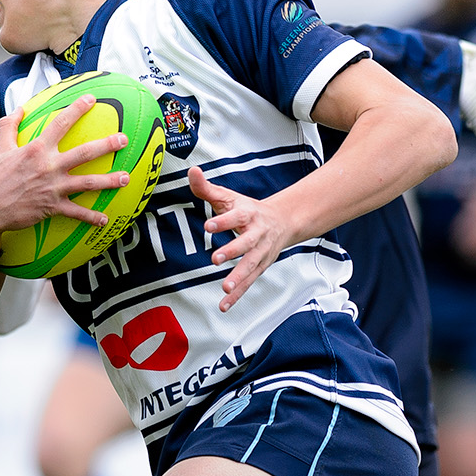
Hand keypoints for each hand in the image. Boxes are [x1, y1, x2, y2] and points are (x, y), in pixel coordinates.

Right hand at [0, 95, 129, 243]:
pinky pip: (76, 212)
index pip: (60, 124)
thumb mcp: (0, 148)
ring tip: (126, 177)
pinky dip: (92, 218)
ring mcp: (53, 187)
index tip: (92, 99)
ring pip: (87, 183)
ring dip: (109, 181)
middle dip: (107, 145)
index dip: (77, 109)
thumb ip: (10, 125)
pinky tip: (105, 220)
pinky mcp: (52, 207)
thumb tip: (19, 108)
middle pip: (84, 152)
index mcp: (36, 149)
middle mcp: (48, 166)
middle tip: (124, 139)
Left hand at [198, 167, 299, 310]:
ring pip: (251, 266)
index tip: (208, 225)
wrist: (283, 222)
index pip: (235, 217)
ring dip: (239, 278)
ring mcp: (261, 253)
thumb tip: (191, 171)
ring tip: (225, 288)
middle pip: (246, 243)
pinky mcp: (260, 267)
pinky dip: (238, 295)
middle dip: (232, 251)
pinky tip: (224, 305)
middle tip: (216, 259)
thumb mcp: (228, 197)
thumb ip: (206, 188)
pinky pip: (249, 283)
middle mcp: (257, 234)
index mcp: (248, 214)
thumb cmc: (248, 209)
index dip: (222, 221)